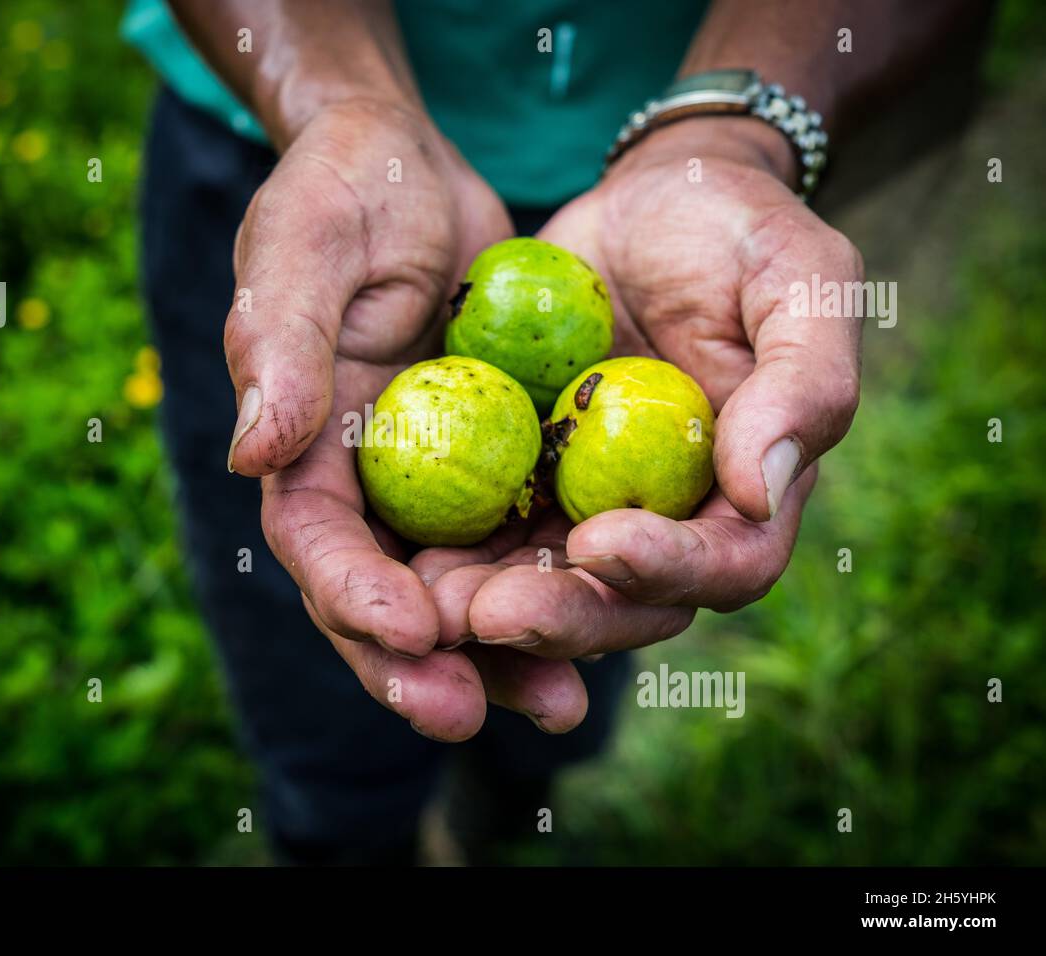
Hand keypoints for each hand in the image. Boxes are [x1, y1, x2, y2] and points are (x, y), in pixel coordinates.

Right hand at [224, 100, 592, 738]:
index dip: (353, 594)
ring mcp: (433, 486)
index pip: (314, 543)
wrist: (411, 168)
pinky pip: (527, 545)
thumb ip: (277, 345)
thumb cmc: (342, 192)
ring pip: (461, 595)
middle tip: (467, 713)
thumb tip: (250, 453)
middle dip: (421, 664)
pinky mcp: (499, 469)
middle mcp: (362, 488)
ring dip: (502, 657)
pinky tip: (613, 622)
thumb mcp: (304, 246)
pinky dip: (562, 589)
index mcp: (299, 451)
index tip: (409, 628)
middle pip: (384, 600)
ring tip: (558, 704)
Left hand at [429, 116, 861, 661]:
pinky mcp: (522, 478)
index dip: (669, 570)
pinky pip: (482, 531)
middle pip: (624, 604)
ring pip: (543, 586)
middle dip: (561, 615)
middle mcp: (670, 520)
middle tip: (490, 612)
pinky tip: (397, 561)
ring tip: (432, 605)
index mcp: (746, 492)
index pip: (727, 563)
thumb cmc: (738, 230)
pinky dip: (444, 555)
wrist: (647, 201)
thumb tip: (760, 494)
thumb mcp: (800, 277)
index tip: (600, 542)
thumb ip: (804, 381)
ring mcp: (588, 505)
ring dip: (489, 607)